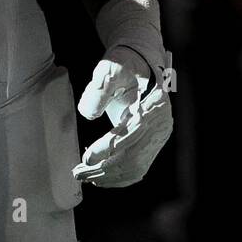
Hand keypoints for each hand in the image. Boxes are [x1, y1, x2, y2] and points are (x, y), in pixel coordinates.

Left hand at [73, 0, 173, 187]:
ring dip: (110, 177)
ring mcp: (159, 136)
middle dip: (105, 169)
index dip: (108, 148)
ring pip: (136, 167)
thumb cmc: (124, 64)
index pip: (131, 132)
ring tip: (86, 177)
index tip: (87, 156)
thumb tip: (89, 115)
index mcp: (154, 105)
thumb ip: (100, 89)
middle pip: (135, 156)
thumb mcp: (110, 68)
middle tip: (79, 172)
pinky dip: (119, 177)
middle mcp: (161, 124)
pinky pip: (139, 167)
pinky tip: (101, 178)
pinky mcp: (153, 143)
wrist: (139, 63)